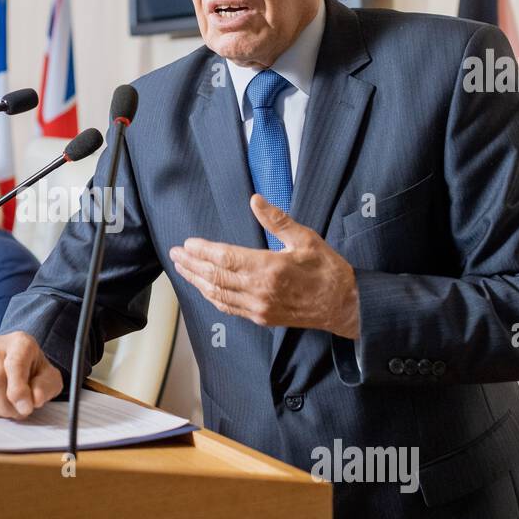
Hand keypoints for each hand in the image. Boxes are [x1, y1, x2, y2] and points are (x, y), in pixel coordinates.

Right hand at [0, 331, 63, 419]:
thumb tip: (34, 399)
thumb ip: (46, 387)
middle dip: (8, 405)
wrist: (15, 362)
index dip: (19, 391)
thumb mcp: (49, 378)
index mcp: (19, 342)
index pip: (14, 365)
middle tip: (20, 412)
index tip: (26, 408)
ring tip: (10, 406)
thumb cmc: (33, 371)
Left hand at [169, 194, 359, 338]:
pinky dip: (212, 297)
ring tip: (182, 269)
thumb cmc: (327, 270)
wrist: (343, 305)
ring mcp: (258, 307)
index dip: (203, 251)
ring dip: (196, 281)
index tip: (188, 244)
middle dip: (191, 265)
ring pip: (218, 294)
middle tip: (174, 255)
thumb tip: (256, 200)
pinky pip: (229, 308)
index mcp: (269, 268)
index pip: (225, 258)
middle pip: (215, 276)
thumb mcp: (305, 239)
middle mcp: (259, 290)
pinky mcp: (261, 318)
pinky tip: (203, 288)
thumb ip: (277, 220)